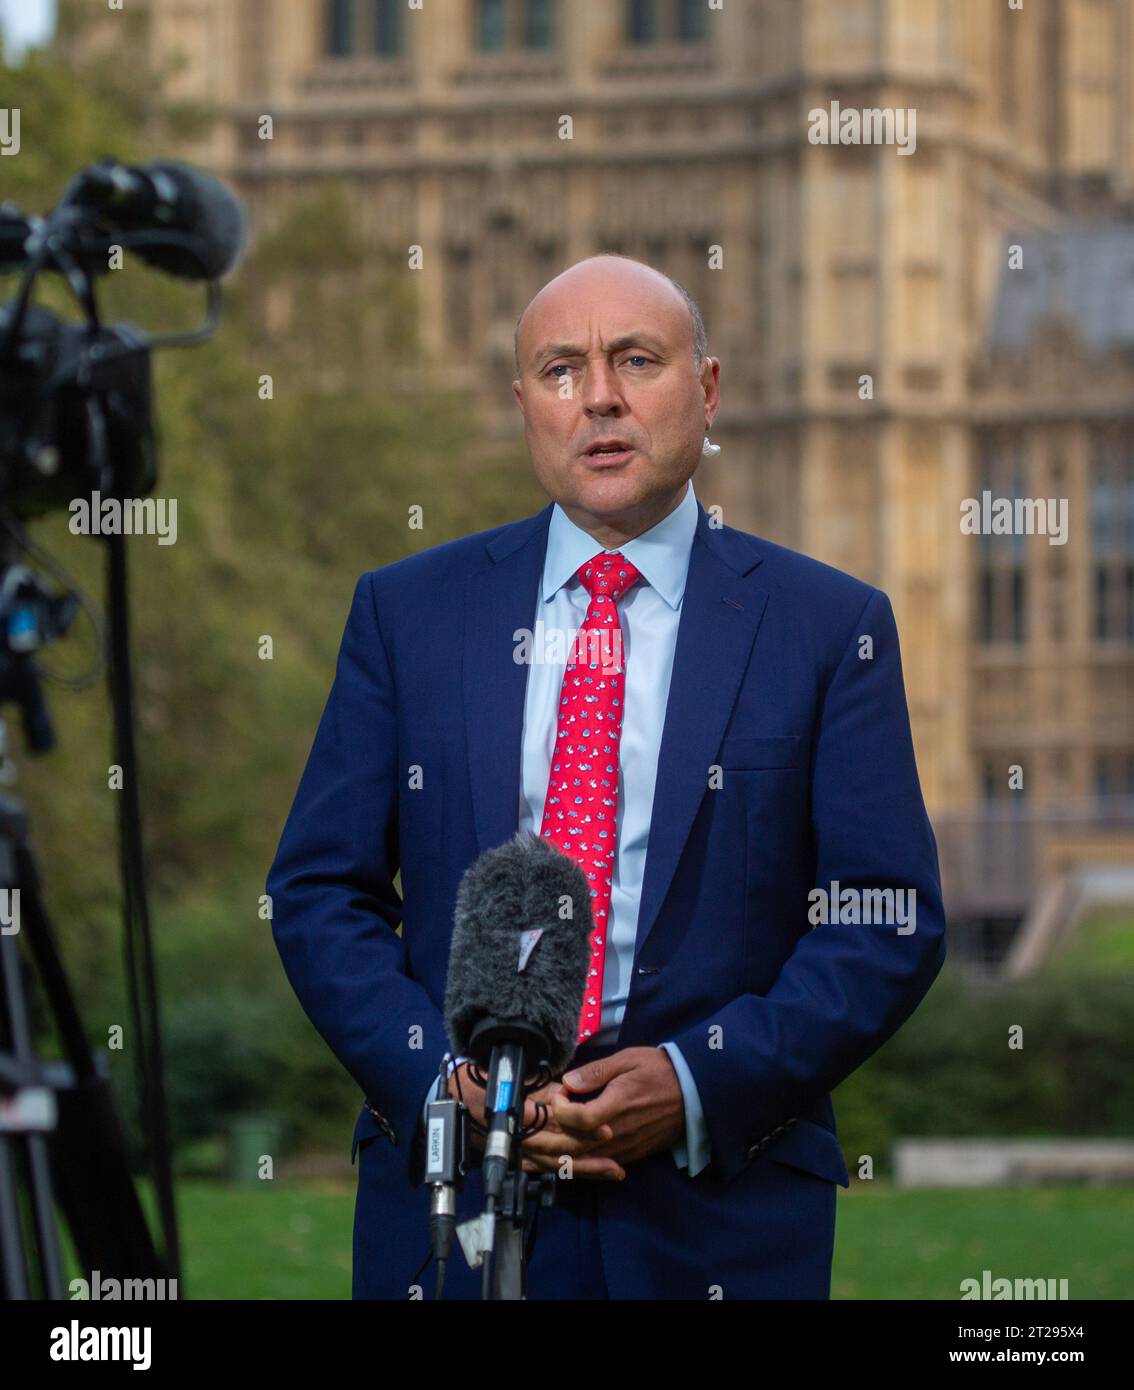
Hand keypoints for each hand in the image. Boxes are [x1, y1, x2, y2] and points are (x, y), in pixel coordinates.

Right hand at [449, 1064, 618, 1176]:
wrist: (454, 1101)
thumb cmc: (482, 1080)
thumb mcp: (515, 1075)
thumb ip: (544, 1088)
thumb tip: (569, 1094)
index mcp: (520, 1113)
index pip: (557, 1124)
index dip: (582, 1128)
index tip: (605, 1128)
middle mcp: (519, 1137)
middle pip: (559, 1149)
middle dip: (589, 1152)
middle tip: (615, 1153)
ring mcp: (518, 1151)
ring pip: (555, 1164)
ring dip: (584, 1169)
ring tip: (612, 1171)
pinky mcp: (518, 1157)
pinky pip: (544, 1169)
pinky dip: (567, 1172)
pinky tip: (587, 1174)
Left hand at [523, 1047, 684, 1177]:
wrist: (692, 1093)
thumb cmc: (658, 1071)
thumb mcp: (627, 1060)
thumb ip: (596, 1073)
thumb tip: (569, 1082)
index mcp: (617, 1105)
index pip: (579, 1120)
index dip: (561, 1109)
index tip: (558, 1094)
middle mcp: (618, 1132)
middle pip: (574, 1147)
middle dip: (545, 1142)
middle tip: (526, 1132)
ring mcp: (624, 1147)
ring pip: (583, 1160)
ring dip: (554, 1158)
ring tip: (528, 1154)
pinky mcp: (629, 1154)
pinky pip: (597, 1165)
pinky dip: (573, 1165)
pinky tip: (554, 1163)